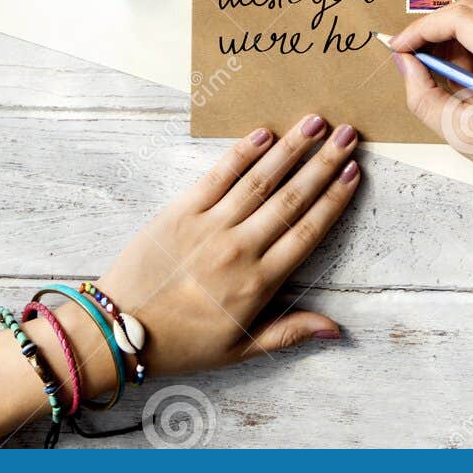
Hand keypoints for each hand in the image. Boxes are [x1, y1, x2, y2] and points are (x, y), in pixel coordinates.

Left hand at [66, 115, 360, 393]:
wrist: (117, 331)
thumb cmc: (181, 344)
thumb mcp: (239, 350)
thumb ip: (289, 332)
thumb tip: (336, 330)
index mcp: (258, 284)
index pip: (307, 232)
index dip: (334, 200)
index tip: (354, 173)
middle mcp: (239, 250)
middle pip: (292, 198)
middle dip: (323, 164)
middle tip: (347, 135)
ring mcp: (210, 226)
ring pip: (260, 181)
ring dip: (291, 148)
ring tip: (315, 122)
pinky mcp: (181, 211)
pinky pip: (218, 176)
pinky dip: (242, 153)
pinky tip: (264, 133)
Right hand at [390, 0, 472, 218]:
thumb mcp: (460, 131)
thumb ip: (422, 93)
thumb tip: (404, 60)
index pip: (459, 18)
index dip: (421, 29)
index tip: (399, 46)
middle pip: (470, 11)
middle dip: (437, 34)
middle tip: (417, 63)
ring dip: (458, 44)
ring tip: (456, 86)